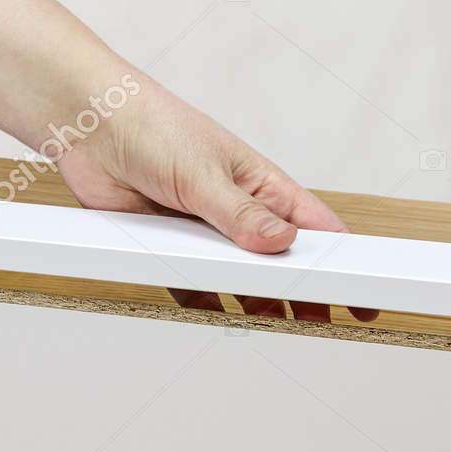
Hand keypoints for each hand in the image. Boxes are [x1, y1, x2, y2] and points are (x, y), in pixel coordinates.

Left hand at [56, 87, 376, 323]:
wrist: (88, 127)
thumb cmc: (153, 128)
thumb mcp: (204, 173)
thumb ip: (240, 214)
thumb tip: (282, 243)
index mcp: (261, 184)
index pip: (314, 227)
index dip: (341, 259)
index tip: (362, 290)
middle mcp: (236, 209)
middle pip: (279, 260)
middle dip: (301, 289)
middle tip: (321, 322)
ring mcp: (202, 231)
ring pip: (237, 278)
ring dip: (254, 301)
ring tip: (275, 324)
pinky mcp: (166, 247)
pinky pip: (192, 283)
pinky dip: (205, 301)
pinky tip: (221, 316)